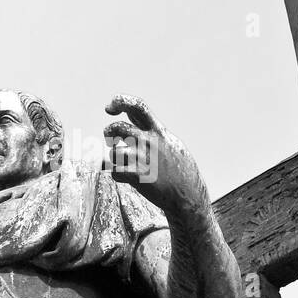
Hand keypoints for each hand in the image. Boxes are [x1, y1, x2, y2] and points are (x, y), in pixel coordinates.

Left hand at [103, 94, 207, 215]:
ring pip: (114, 152)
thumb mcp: (170, 143)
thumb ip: (152, 129)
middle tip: (110, 138)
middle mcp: (150, 141)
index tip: (109, 107)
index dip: (120, 101)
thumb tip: (132, 113)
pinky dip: (117, 175)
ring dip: (114, 158)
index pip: (138, 106)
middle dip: (109, 132)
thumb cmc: (179, 169)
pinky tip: (126, 178)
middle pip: (118, 127)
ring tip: (124, 164)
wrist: (189, 195)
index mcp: (159, 131)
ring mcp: (143, 158)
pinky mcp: (138, 176)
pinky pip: (114, 171)